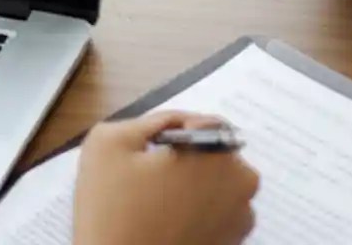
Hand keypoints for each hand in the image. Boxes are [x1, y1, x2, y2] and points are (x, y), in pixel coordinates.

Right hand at [73, 111, 259, 244]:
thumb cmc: (112, 208)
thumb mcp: (109, 141)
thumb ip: (148, 119)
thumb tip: (173, 125)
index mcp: (217, 154)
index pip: (203, 122)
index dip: (171, 131)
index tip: (149, 150)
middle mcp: (242, 185)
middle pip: (214, 153)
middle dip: (185, 158)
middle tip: (148, 176)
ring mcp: (241, 219)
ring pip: (214, 183)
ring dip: (190, 185)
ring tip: (154, 202)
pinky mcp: (232, 243)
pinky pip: (215, 212)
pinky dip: (194, 211)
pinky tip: (164, 221)